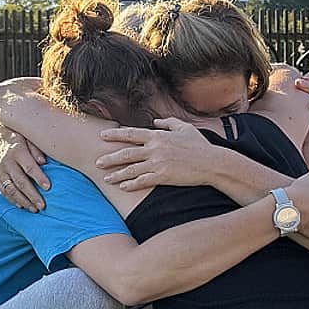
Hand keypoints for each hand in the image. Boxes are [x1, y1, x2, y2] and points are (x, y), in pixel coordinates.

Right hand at [0, 126, 48, 211]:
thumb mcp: (28, 136)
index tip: (48, 187)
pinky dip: (12, 200)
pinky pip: (3, 191)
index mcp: (17, 151)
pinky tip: (22, 206)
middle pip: (20, 182)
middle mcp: (6, 162)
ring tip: (34, 209)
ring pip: (11, 189)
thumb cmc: (18, 136)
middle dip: (32, 195)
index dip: (39, 178)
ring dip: (23, 201)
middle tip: (43, 205)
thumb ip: (36, 149)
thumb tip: (44, 162)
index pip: (29, 167)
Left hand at [97, 118, 214, 190]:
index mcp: (158, 136)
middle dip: (110, 157)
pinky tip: (122, 187)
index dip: (115, 135)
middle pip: (126, 153)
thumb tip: (157, 121)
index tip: (102, 136)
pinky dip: (131, 184)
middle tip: (97, 162)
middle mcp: (155, 148)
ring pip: (131, 169)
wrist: (212, 163)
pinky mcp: (163, 176)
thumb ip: (169, 122)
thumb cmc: (200, 146)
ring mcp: (158, 163)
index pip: (131, 134)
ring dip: (116, 174)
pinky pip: (142, 181)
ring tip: (105, 178)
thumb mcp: (185, 128)